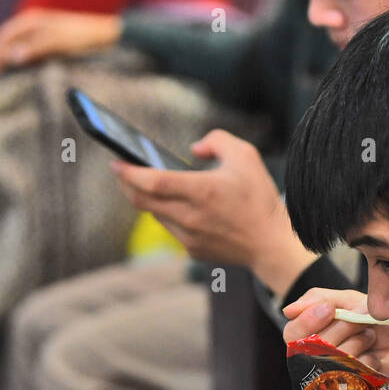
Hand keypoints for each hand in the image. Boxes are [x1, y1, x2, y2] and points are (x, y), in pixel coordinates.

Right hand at [0, 9, 120, 71]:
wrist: (106, 36)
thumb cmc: (82, 36)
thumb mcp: (58, 41)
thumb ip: (35, 47)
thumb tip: (12, 57)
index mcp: (32, 20)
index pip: (5, 35)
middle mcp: (33, 25)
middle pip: (8, 40)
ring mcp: (41, 35)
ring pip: (17, 47)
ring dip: (7, 59)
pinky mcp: (50, 45)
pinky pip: (29, 53)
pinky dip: (21, 62)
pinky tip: (19, 72)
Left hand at [110, 130, 316, 290]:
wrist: (272, 244)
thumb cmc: (260, 198)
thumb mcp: (246, 155)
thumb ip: (217, 140)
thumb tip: (194, 149)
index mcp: (201, 191)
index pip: (152, 182)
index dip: (128, 172)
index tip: (116, 162)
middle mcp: (190, 216)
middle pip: (142, 200)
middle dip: (128, 184)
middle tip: (124, 171)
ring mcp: (189, 236)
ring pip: (155, 214)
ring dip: (148, 199)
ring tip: (149, 185)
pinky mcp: (192, 249)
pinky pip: (170, 228)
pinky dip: (167, 214)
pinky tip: (177, 204)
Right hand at [282, 289, 388, 388]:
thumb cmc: (387, 324)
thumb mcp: (353, 302)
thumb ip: (320, 300)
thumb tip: (287, 310)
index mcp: (319, 340)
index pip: (292, 335)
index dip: (306, 321)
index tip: (329, 310)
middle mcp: (324, 362)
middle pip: (308, 347)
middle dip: (336, 327)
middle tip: (361, 321)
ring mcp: (339, 380)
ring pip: (329, 358)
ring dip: (354, 339)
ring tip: (372, 336)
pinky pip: (350, 373)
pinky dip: (365, 358)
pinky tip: (377, 356)